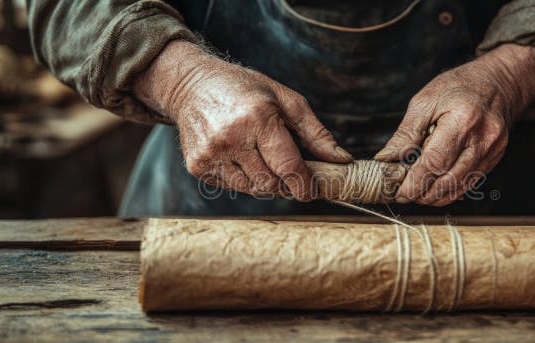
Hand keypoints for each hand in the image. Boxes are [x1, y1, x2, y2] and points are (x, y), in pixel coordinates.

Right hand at [134, 40, 351, 200]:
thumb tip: (342, 160)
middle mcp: (232, 138)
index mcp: (259, 119)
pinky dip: (244, 179)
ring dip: (266, 182)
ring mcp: (212, 154)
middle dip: (287, 184)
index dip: (305, 185)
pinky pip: (232, 186)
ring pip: (252, 189)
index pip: (289, 167)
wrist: (192, 85)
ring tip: (265, 158)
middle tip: (293, 172)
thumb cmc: (246, 90)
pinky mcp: (198, 166)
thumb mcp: (286, 100)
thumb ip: (316, 133)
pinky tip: (242, 157)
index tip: (314, 190)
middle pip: (272, 184)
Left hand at [375, 44, 534, 205]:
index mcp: (463, 119)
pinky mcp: (495, 158)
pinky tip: (434, 188)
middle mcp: (482, 138)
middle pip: (448, 180)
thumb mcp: (425, 101)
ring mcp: (492, 151)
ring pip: (460, 187)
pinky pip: (469, 183)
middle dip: (422, 193)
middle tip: (403, 195)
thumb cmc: (458, 87)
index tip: (399, 192)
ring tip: (416, 193)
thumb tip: (385, 159)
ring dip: (435, 196)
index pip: (435, 162)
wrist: (497, 83)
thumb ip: (406, 133)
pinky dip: (450, 190)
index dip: (415, 181)